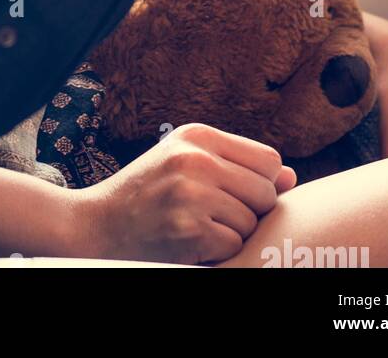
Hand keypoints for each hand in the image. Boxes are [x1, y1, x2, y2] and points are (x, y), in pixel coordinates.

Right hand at [81, 123, 296, 264]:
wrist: (96, 223)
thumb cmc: (148, 193)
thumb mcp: (186, 164)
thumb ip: (238, 167)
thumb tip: (291, 177)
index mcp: (196, 135)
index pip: (269, 160)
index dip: (260, 183)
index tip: (232, 193)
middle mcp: (195, 158)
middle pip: (266, 192)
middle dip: (250, 211)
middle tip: (212, 213)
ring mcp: (191, 193)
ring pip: (252, 222)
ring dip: (232, 234)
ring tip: (196, 225)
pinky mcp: (188, 229)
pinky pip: (234, 246)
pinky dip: (219, 251)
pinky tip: (190, 241)